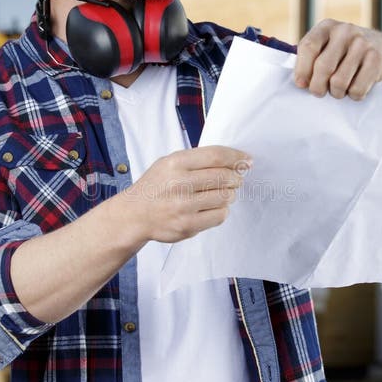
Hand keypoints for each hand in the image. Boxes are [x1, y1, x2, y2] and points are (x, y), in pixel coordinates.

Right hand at [123, 145, 250, 243]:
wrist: (134, 215)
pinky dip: (221, 211)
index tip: (247, 160)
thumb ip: (197, 160)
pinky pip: (219, 216)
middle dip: (236, 178)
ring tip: (220, 194)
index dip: (236, 157)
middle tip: (235, 179)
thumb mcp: (169, 163)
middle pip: (224, 177)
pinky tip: (212, 207)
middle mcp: (178, 184)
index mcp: (175, 163)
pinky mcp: (187, 226)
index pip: (216, 156)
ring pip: (225, 197)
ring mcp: (183, 207)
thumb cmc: (156, 186)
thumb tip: (235, 161)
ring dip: (229, 195)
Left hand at [294, 19, 381, 99]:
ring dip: (337, 93)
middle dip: (317, 87)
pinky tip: (355, 89)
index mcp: (327, 27)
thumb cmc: (345, 54)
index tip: (301, 85)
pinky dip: (354, 95)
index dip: (302, 70)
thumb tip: (300, 82)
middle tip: (320, 92)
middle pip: (322, 67)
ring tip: (339, 90)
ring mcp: (363, 44)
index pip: (308, 47)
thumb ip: (311, 58)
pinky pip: (357, 89)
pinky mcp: (377, 60)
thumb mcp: (327, 47)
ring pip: (339, 82)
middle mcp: (345, 31)